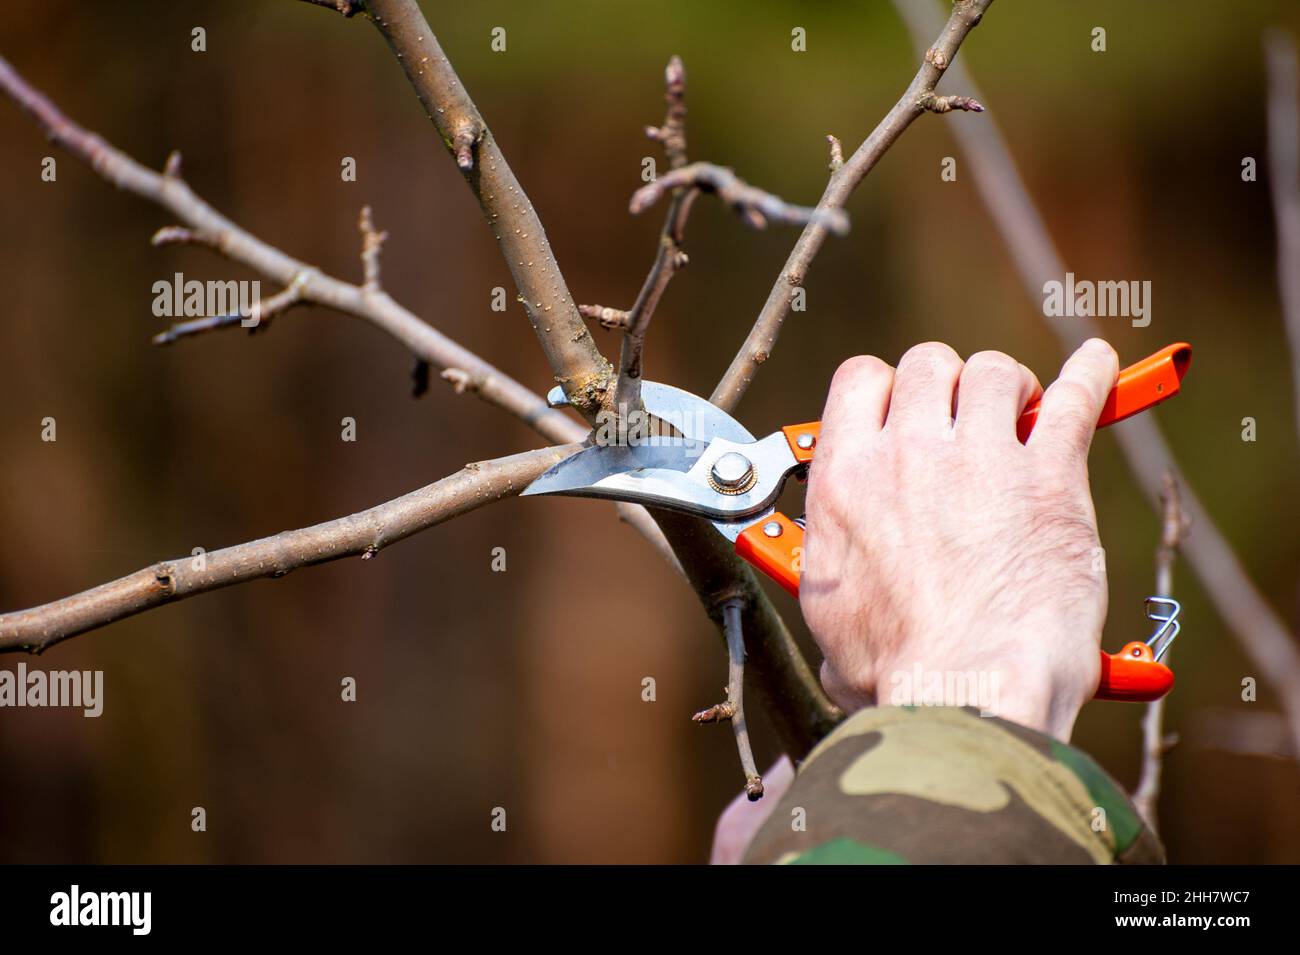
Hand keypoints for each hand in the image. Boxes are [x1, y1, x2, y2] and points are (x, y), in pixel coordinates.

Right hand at [799, 339, 1119, 740]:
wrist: (964, 691)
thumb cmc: (898, 672)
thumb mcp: (831, 618)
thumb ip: (834, 578)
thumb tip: (842, 605)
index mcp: (846, 481)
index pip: (859, 380)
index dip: (886, 390)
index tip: (903, 414)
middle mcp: (908, 454)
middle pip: (928, 363)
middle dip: (949, 384)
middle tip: (967, 421)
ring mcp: (981, 460)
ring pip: (994, 373)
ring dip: (1009, 388)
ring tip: (1023, 417)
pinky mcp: (1050, 480)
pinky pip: (1075, 398)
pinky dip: (1092, 377)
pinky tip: (1099, 366)